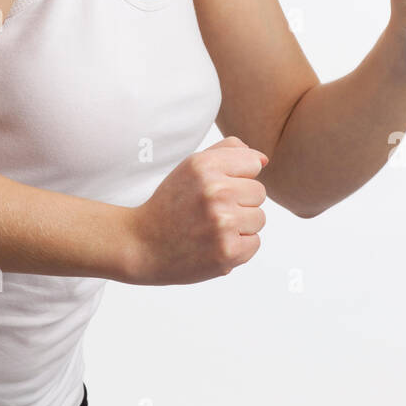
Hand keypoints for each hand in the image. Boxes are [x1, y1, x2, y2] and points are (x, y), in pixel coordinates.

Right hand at [126, 136, 267, 285]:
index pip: (253, 163)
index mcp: (205, 165)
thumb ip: (227, 153)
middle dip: (240, 202)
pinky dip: (238, 247)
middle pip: (259, 192)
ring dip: (240, 226)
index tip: (217, 188)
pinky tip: (213, 245)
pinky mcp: (227, 252)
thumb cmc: (171, 204)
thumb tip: (264, 160)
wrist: (141, 244)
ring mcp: (222, 223)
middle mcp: (215, 191)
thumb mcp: (191, 167)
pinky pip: (254, 243)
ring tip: (212, 228)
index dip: (237, 177)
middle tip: (211, 211)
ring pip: (259, 218)